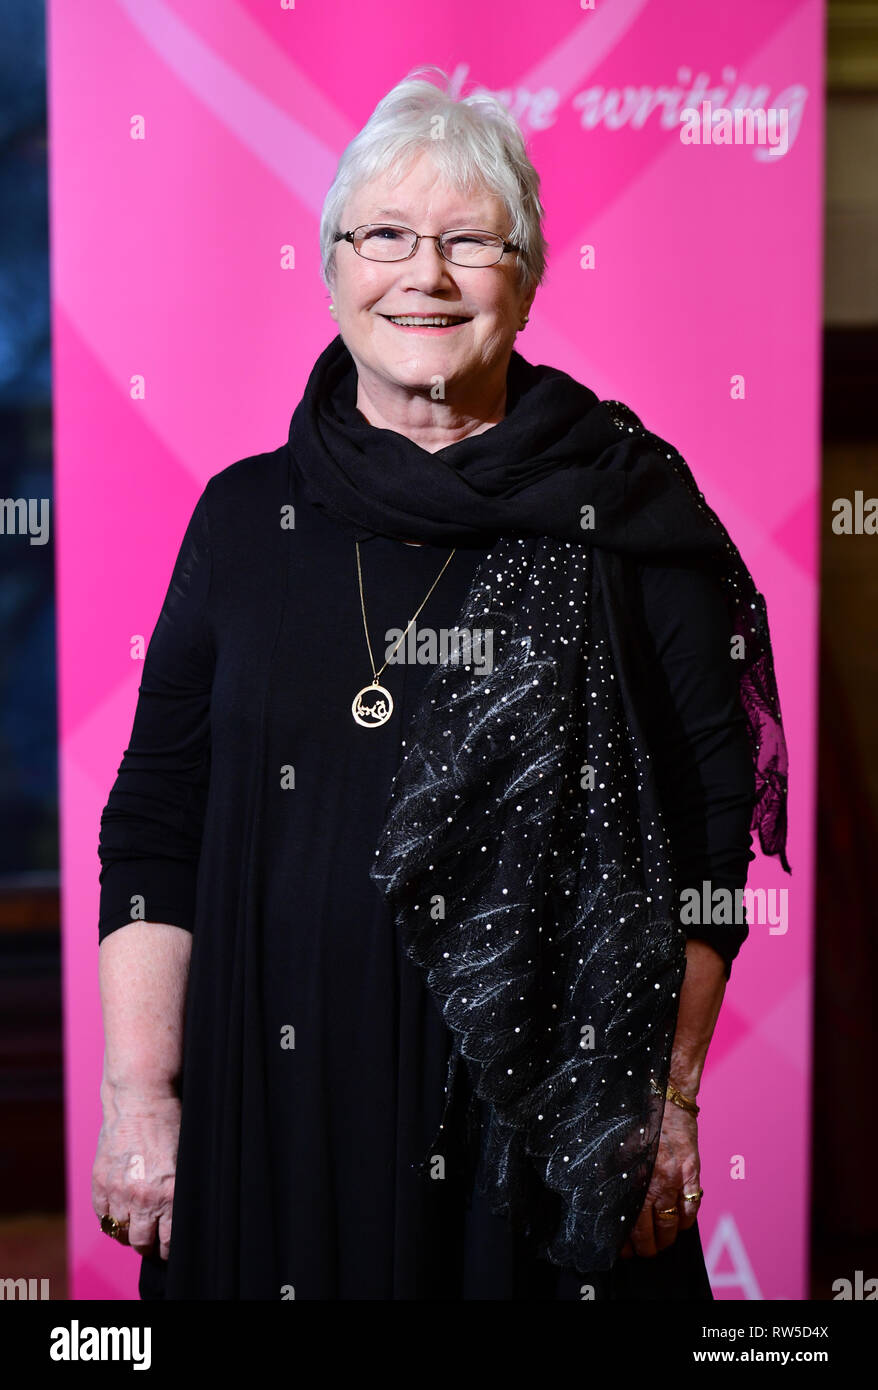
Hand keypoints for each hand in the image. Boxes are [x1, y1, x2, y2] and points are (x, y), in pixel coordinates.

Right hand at [92, 1082, 180, 1259]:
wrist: (141, 1099)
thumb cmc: (170, 1124)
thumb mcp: (186, 1160)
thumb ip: (179, 1191)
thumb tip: (178, 1216)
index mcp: (170, 1194)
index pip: (167, 1241)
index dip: (168, 1248)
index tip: (167, 1247)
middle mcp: (144, 1197)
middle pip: (141, 1242)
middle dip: (148, 1244)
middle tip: (151, 1239)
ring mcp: (119, 1190)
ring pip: (119, 1232)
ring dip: (127, 1232)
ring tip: (134, 1225)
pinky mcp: (100, 1181)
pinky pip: (101, 1215)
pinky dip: (109, 1218)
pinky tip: (119, 1211)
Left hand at [617, 1101, 700, 1258]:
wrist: (665, 1097)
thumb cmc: (636, 1120)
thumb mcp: (614, 1147)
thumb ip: (609, 1176)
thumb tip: (601, 1203)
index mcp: (633, 1177)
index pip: (630, 1224)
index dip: (626, 1243)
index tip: (624, 1251)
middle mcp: (655, 1182)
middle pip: (652, 1231)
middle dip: (647, 1247)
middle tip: (643, 1251)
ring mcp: (676, 1179)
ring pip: (673, 1224)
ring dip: (667, 1239)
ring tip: (661, 1243)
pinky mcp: (692, 1173)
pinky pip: (692, 1207)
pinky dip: (686, 1221)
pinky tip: (680, 1224)